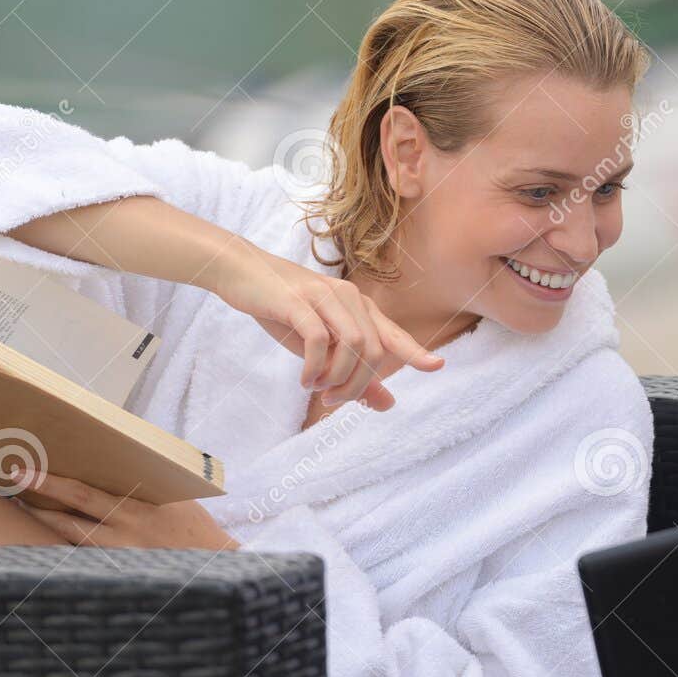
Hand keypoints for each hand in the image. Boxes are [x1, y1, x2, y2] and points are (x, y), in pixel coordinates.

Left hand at [12, 468, 239, 551]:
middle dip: (36, 500)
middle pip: (68, 517)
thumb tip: (122, 451)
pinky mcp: (118, 569)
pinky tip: (50, 531)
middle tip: (11, 483)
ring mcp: (118, 555)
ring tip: (22, 504)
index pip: (84, 494)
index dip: (50, 483)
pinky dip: (65, 541)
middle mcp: (124, 532)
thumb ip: (145, 479)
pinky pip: (85, 554)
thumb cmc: (194, 524)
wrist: (214, 563)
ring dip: (44, 522)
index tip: (23, 471)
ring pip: (70, 538)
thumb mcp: (176, 492)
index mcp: (137, 507)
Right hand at [209, 237, 443, 409]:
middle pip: (374, 351)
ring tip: (318, 390)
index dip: (415, 352)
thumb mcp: (320, 346)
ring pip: (353, 345)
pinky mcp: (298, 300)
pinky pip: (319, 340)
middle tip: (332, 401)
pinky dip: (315, 367)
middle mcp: (349, 298)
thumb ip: (352, 373)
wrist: (241, 272)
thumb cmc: (284, 310)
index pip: (393, 334)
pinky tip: (305, 380)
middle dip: (357, 384)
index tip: (437, 366)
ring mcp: (325, 296)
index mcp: (359, 307)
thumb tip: (387, 404)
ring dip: (338, 378)